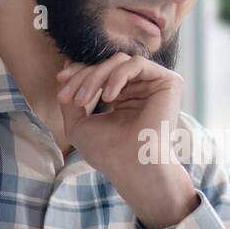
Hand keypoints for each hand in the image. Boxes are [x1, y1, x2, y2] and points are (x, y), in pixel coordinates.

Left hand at [55, 54, 198, 228]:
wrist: (132, 167)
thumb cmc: (107, 152)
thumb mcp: (78, 122)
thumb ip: (71, 97)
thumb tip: (67, 67)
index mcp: (124, 96)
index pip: (101, 72)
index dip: (79, 72)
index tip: (60, 80)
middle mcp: (141, 88)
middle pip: (107, 64)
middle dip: (83, 76)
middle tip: (69, 97)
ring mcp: (155, 84)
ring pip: (119, 61)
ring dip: (95, 77)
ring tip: (83, 100)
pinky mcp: (169, 82)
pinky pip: (137, 64)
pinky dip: (117, 77)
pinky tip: (109, 98)